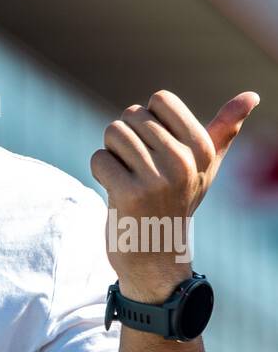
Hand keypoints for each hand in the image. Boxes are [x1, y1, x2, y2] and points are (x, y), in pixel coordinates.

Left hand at [90, 89, 259, 301]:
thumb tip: (252, 95)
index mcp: (202, 149)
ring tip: (129, 178)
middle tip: (140, 170)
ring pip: (113, 132)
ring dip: (112, 154)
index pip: (161, 99)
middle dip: (127, 139)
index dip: (148, 120)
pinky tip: (116, 192)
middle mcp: (184, 162)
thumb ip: (225, 129)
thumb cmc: (177, 201)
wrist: (156, 257)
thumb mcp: (204, 165)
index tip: (157, 149)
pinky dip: (101, 172)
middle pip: (132, 115)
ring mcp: (157, 179)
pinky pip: (99, 157)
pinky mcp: (129, 194)